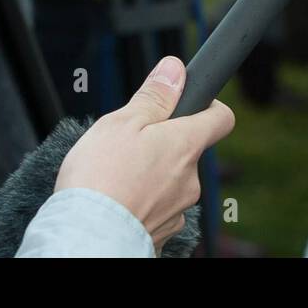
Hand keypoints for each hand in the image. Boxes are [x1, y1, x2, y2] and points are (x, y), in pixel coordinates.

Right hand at [55, 56, 234, 250]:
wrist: (86, 238)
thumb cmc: (100, 179)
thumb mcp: (122, 122)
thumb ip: (154, 96)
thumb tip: (175, 69)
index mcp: (185, 145)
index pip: (221, 118)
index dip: (209, 106)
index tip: (188, 104)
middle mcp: (190, 179)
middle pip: (188, 152)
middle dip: (164, 145)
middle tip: (128, 146)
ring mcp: (178, 209)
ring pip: (171, 182)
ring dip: (151, 176)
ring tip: (116, 178)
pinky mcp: (163, 233)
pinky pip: (158, 209)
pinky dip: (142, 203)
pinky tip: (118, 202)